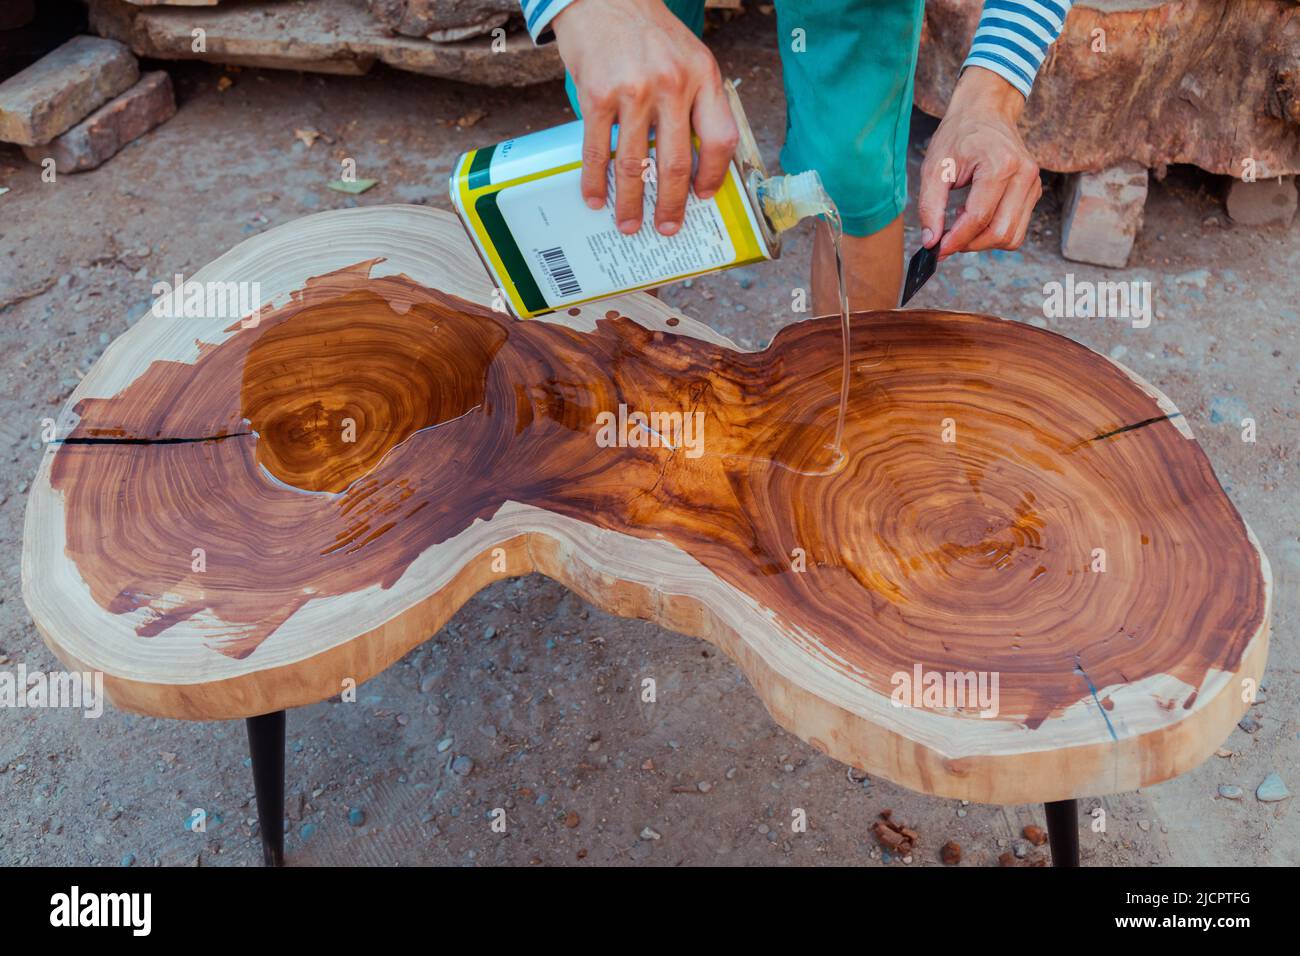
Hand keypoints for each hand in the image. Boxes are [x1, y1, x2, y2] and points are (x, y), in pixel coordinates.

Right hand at [552, 0, 737, 236]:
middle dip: (671, 206)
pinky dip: (596, 181)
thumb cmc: (649, 34)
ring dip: (630, 203)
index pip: (720, 139)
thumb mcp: (689, 59)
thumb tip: (695, 164)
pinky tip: (596, 199)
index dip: (714, 176)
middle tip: (667, 228)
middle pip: (675, 163)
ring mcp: (633, 90)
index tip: (703, 197)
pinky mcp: (597, 94)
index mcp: (703, 76)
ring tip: (629, 225)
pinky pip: (597, 149)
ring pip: (634, 164)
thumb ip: (696, 102)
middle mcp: (672, 84)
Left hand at [917, 67, 1041, 259]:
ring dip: (982, 241)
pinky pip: (1016, 228)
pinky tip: (976, 216)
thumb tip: (931, 242)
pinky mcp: (1034, 192)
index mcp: (1001, 165)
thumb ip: (930, 206)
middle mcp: (1024, 175)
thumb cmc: (958, 136)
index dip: (955, 240)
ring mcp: (1034, 184)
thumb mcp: (934, 167)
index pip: (979, 218)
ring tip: (961, 221)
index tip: (936, 250)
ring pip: (1011, 236)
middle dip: (969, 244)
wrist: (985, 112)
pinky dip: (994, 232)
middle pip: (999, 232)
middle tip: (946, 238)